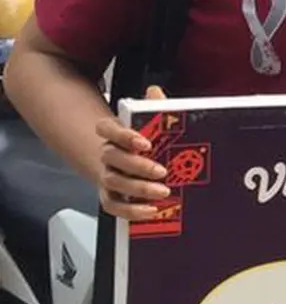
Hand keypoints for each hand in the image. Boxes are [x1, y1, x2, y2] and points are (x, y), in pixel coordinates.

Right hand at [95, 84, 168, 221]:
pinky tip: (150, 210)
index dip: (123, 135)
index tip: (145, 142)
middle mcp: (108, 155)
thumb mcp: (154, 124)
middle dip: (137, 166)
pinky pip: (113, 206)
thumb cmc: (146, 142)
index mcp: (115, 135)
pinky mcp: (111, 196)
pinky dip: (131, 211)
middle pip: (112, 158)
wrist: (130, 165)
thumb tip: (154, 92)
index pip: (106, 129)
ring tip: (162, 191)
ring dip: (138, 189)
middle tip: (161, 171)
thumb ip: (155, 108)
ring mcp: (108, 176)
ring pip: (113, 182)